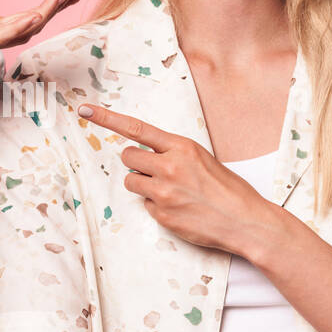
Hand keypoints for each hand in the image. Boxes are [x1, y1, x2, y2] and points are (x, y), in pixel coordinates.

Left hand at [75, 103, 269, 257]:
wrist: (245, 221)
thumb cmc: (228, 189)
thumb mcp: (203, 159)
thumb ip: (173, 153)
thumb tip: (147, 155)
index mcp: (182, 147)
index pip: (136, 128)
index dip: (107, 119)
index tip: (85, 110)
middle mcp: (169, 167)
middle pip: (128, 157)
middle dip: (136, 163)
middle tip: (155, 171)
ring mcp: (163, 193)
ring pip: (132, 182)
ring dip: (143, 185)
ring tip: (171, 191)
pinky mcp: (161, 215)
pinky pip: (145, 205)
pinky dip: (156, 206)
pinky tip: (179, 208)